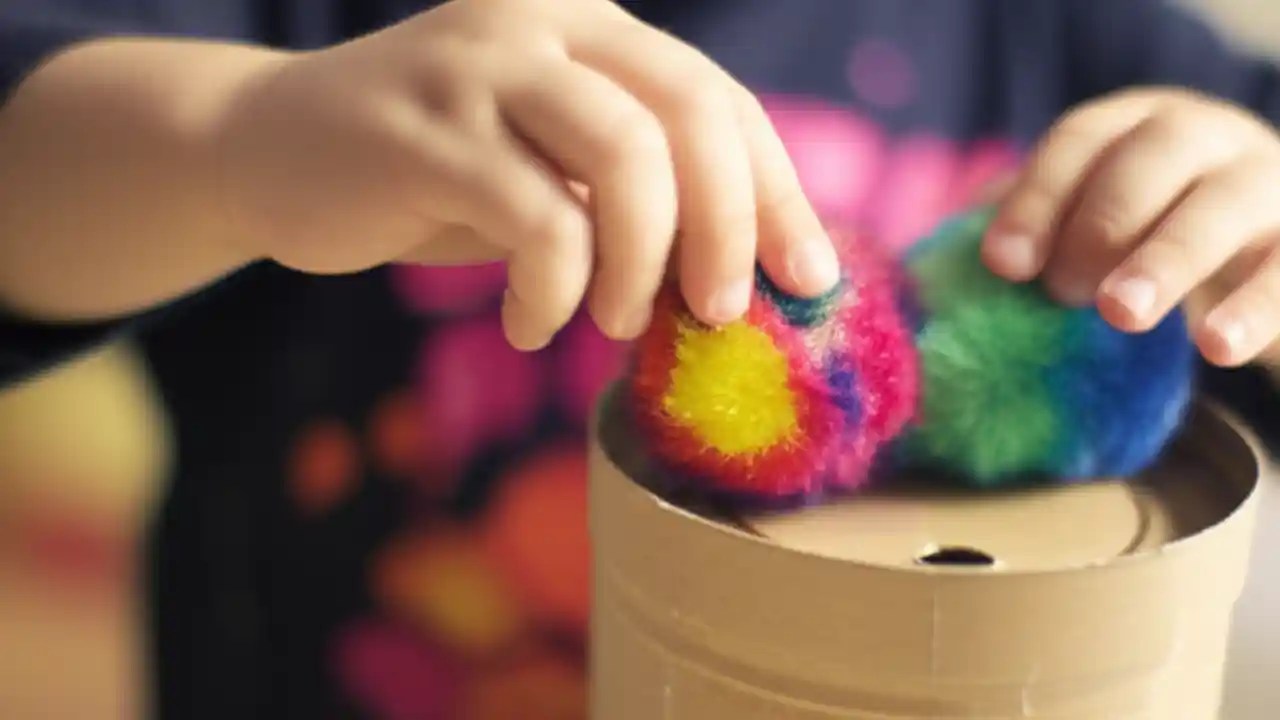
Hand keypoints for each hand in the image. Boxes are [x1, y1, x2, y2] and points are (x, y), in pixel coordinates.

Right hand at [216, 0, 837, 349]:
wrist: (268, 150)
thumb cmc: (433, 175)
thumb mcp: (546, 170)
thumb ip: (631, 193)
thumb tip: (746, 270)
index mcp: (589, 23)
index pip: (718, 99)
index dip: (776, 192)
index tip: (808, 277)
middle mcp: (543, 21)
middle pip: (689, 113)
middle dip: (730, 226)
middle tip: (718, 312)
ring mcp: (480, 65)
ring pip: (626, 158)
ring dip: (642, 265)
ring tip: (616, 323)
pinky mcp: (423, 129)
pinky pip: (538, 223)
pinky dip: (554, 293)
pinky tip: (531, 325)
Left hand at [982, 88, 1279, 367]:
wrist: (1257, 246)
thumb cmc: (1141, 233)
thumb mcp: (1086, 217)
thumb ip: (1030, 235)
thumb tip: (944, 280)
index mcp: (1131, 124)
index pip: (1079, 142)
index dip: (1037, 197)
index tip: (1003, 263)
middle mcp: (1199, 138)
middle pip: (1149, 162)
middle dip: (1098, 225)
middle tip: (1062, 292)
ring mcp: (1260, 182)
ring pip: (1220, 206)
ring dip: (1166, 257)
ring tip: (1121, 313)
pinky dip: (1253, 309)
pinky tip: (1215, 347)